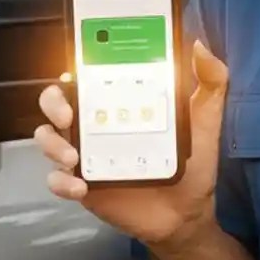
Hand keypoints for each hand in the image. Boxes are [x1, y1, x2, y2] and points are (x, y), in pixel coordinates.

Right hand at [35, 39, 229, 246]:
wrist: (186, 212)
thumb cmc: (193, 160)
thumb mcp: (205, 119)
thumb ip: (211, 82)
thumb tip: (200, 46)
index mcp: (119, 102)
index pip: (88, 75)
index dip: (75, 66)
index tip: (76, 66)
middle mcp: (96, 123)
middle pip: (57, 103)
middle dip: (53, 102)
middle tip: (68, 114)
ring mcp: (85, 154)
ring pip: (48, 138)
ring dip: (51, 143)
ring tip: (73, 155)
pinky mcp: (82, 184)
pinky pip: (58, 181)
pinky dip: (62, 182)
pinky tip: (80, 186)